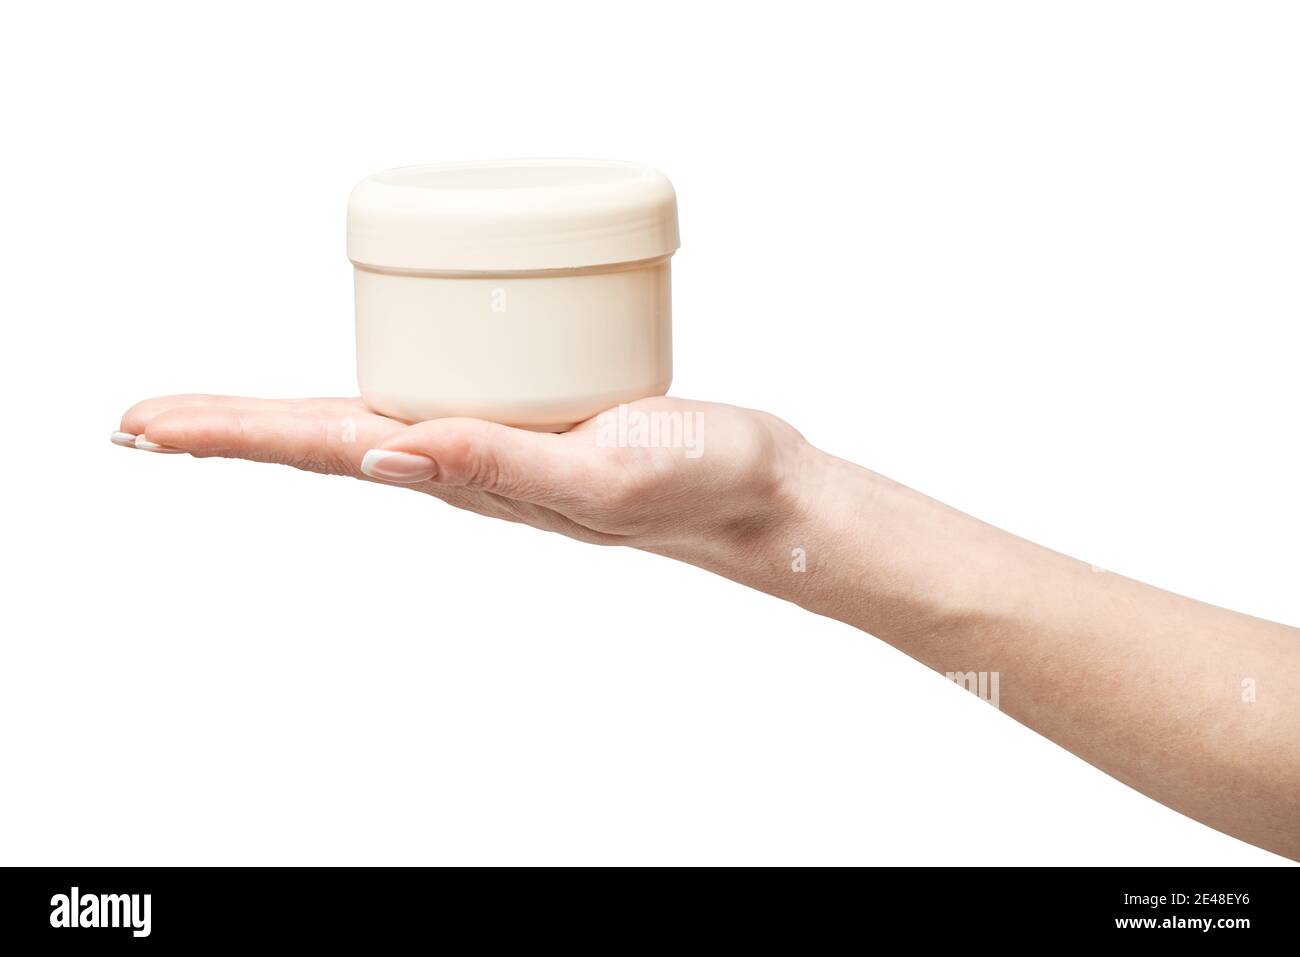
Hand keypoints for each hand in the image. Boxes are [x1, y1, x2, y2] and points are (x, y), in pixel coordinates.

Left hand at [114, 394, 809, 553]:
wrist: (753, 489)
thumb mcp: (598, 475)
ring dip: (284, 416)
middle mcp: (463, 458)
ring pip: (368, 417)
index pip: (323, 448)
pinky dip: (371, 383)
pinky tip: (362, 384)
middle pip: (322, 435)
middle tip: (142, 424)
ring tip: (220, 415)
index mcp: (466, 473)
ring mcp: (493, 436)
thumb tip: (386, 452)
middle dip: (230, 430)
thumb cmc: (691, 486)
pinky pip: (434, 389)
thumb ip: (501, 466)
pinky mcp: (530, 409)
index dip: (230, 435)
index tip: (144, 431)